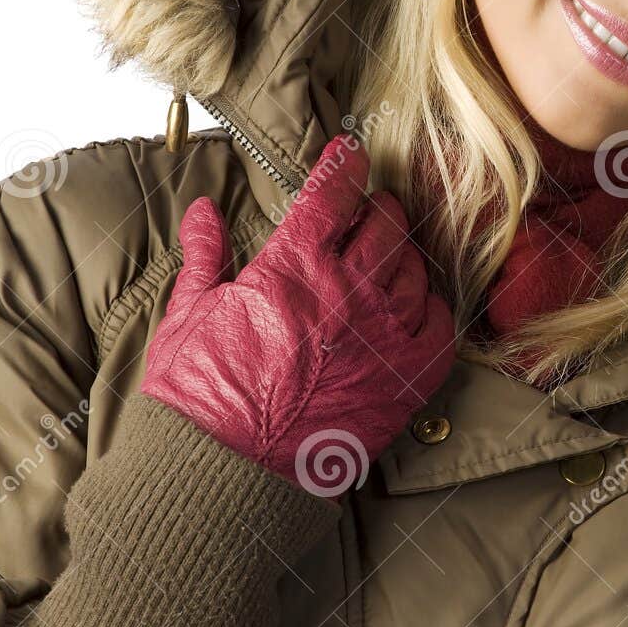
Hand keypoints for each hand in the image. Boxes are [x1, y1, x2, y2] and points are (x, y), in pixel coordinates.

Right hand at [140, 133, 455, 490]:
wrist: (225, 474)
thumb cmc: (199, 397)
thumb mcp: (187, 316)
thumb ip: (204, 257)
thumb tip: (203, 211)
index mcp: (290, 269)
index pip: (332, 192)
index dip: (344, 164)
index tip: (351, 152)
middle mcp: (345, 293)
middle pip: (386, 223)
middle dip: (378, 208)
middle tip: (370, 211)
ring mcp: (382, 336)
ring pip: (415, 269)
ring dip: (403, 255)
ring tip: (389, 258)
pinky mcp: (405, 381)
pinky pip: (439, 326)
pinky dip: (429, 309)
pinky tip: (411, 308)